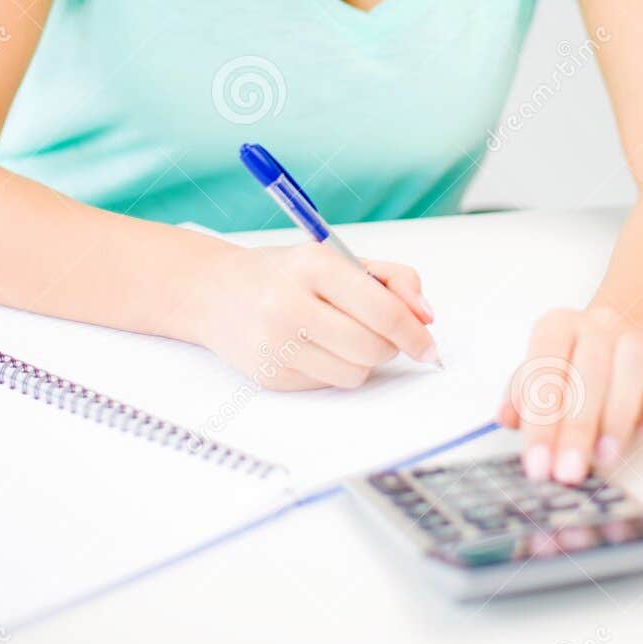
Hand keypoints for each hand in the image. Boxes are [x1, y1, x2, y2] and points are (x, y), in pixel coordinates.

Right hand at [199, 242, 437, 389]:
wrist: (214, 292)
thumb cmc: (284, 274)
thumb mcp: (336, 258)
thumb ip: (391, 279)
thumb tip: (426, 316)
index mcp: (314, 265)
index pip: (383, 310)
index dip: (414, 333)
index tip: (429, 345)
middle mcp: (290, 304)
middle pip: (373, 348)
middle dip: (389, 346)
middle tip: (380, 333)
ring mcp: (276, 344)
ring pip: (355, 374)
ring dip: (362, 361)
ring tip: (341, 336)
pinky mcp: (270, 376)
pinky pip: (328, 385)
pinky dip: (333, 370)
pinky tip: (313, 347)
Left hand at [496, 304, 642, 483]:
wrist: (626, 333)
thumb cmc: (577, 362)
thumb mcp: (545, 372)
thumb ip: (524, 395)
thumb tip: (505, 419)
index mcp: (558, 326)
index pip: (544, 370)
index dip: (540, 420)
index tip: (537, 465)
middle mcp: (598, 323)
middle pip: (587, 372)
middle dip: (576, 428)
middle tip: (569, 472)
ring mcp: (638, 333)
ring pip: (631, 367)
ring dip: (617, 417)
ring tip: (604, 458)